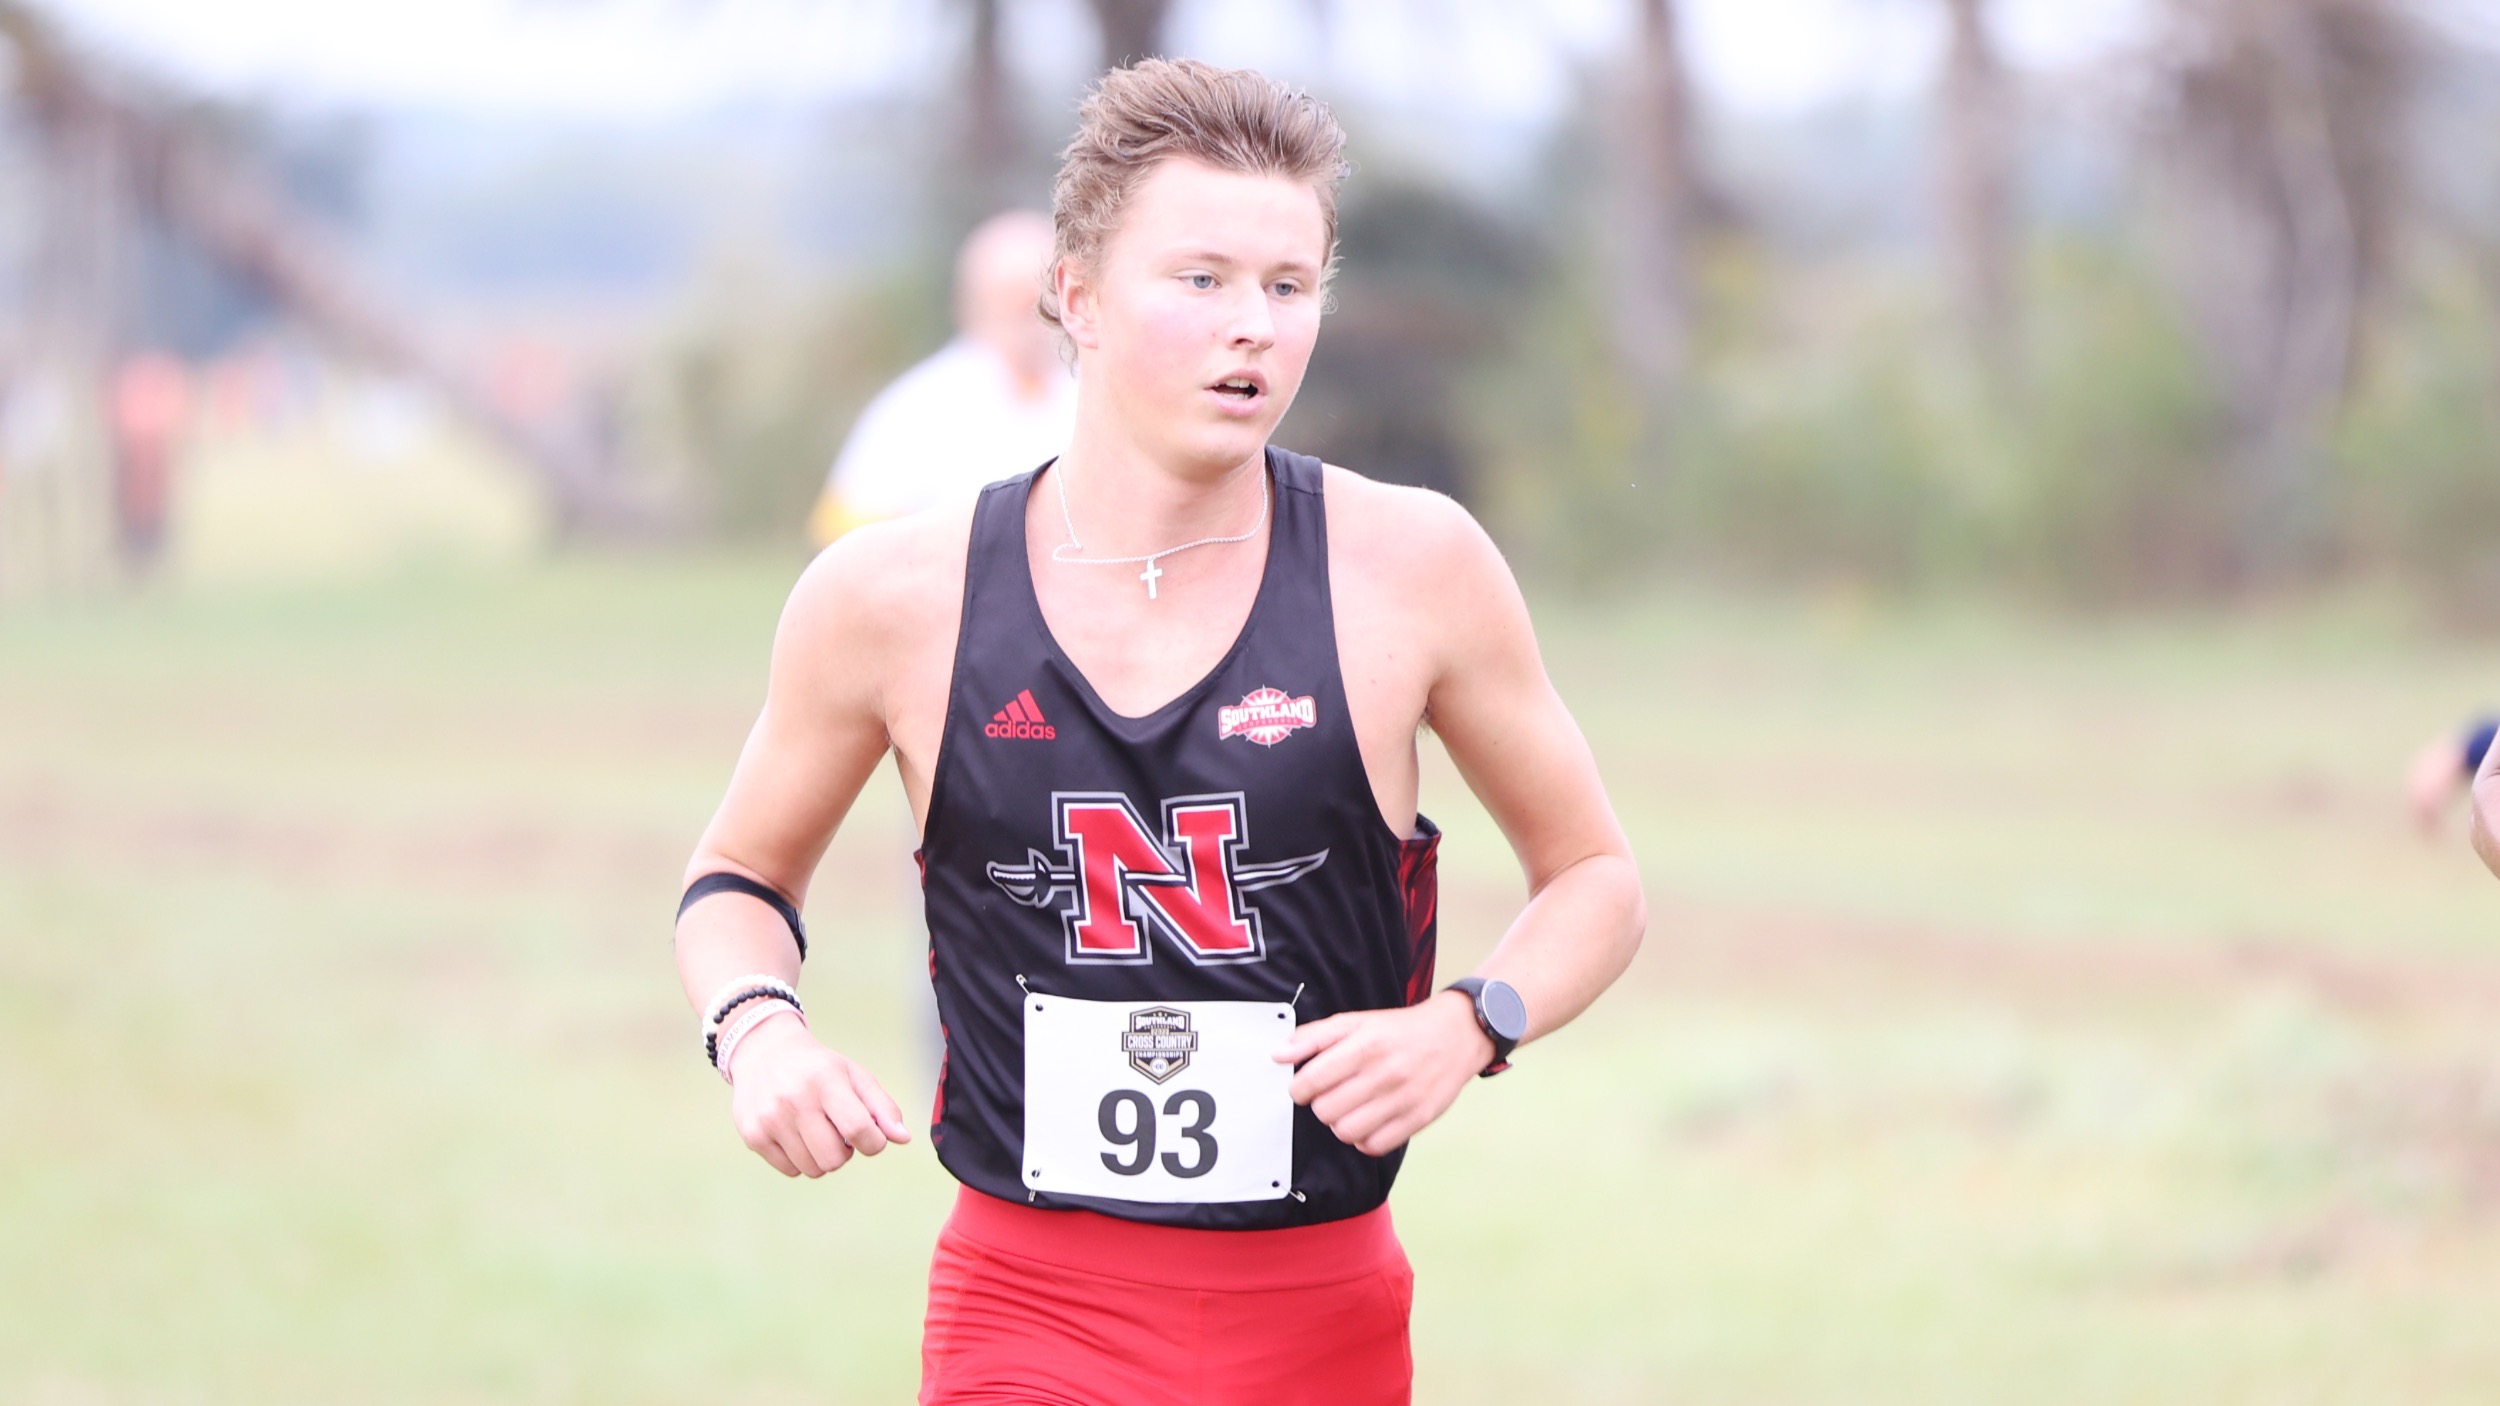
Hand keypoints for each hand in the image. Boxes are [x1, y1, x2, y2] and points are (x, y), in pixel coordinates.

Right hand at [725, 1015, 912, 1177]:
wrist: (764, 1052)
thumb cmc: (818, 1068)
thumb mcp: (854, 1075)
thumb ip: (882, 1107)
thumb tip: (903, 1138)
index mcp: (825, 1081)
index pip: (859, 1130)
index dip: (874, 1143)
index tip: (871, 1137)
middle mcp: (794, 1100)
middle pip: (835, 1159)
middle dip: (846, 1153)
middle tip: (838, 1132)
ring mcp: (770, 1119)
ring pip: (813, 1169)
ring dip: (822, 1157)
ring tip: (816, 1131)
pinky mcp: (753, 1135)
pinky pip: (791, 1170)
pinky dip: (800, 1160)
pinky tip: (796, 1134)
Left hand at [1275, 991, 1495, 1156]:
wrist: (1455, 1035)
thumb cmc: (1399, 1030)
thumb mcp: (1354, 1022)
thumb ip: (1313, 1037)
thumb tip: (1278, 1055)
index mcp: (1365, 1045)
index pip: (1312, 1081)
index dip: (1300, 1089)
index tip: (1305, 1088)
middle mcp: (1384, 1072)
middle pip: (1326, 1111)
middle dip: (1321, 1105)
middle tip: (1332, 1095)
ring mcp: (1403, 1098)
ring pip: (1346, 1132)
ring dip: (1341, 1124)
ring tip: (1350, 1109)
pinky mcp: (1418, 1119)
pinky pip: (1374, 1146)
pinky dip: (1364, 1139)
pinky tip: (1368, 1122)